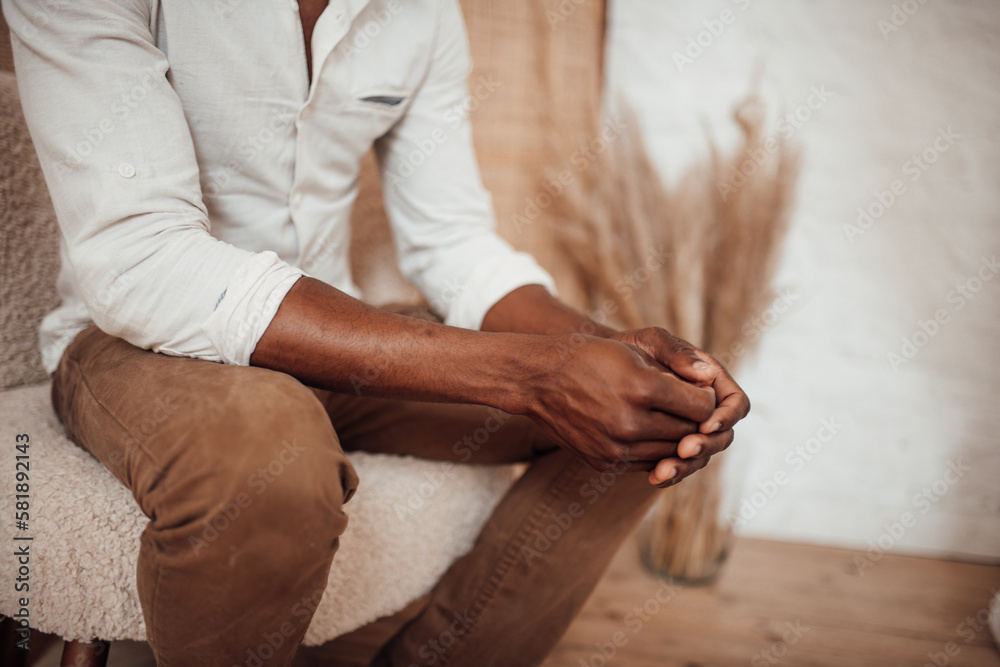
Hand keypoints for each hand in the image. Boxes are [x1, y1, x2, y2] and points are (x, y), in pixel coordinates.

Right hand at [520, 334, 715, 472]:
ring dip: (677, 439)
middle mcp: (629, 422)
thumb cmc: (589, 356)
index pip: (702, 407)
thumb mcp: (633, 350)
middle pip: (688, 433)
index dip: (705, 399)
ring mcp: (615, 447)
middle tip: (689, 408)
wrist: (538, 380)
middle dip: (695, 421)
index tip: (699, 391)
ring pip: (670, 453)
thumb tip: (711, 385)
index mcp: (641, 388)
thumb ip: (676, 368)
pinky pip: (645, 464)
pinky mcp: (604, 462)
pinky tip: (650, 434)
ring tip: (671, 420)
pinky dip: (655, 451)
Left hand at [610, 328, 750, 486]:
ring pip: (701, 456)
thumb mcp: (653, 341)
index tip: (707, 424)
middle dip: (706, 446)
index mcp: (713, 383)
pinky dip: (669, 473)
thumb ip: (678, 354)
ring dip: (686, 466)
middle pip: (722, 436)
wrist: (601, 369)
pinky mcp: (670, 446)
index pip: (736, 403)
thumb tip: (706, 374)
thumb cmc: (633, 348)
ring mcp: (689, 431)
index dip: (727, 416)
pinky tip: (654, 477)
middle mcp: (706, 410)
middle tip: (684, 450)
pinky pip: (678, 464)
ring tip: (663, 470)